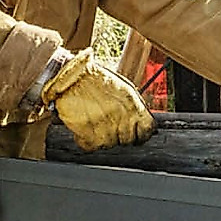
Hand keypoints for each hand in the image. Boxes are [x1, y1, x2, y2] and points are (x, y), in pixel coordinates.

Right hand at [41, 49, 155, 150]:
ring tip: (95, 126)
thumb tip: (139, 123)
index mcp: (133, 104)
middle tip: (110, 128)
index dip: (141, 135)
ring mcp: (104, 123)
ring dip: (102, 139)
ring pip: (109, 144)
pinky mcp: (86, 129)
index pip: (147, 129)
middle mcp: (121, 115)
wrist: (72, 74)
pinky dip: (86, 141)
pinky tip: (84, 131)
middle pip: (128, 140)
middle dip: (120, 137)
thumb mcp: (123, 89)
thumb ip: (132, 107)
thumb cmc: (96, 79)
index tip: (136, 137)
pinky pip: (91, 146)